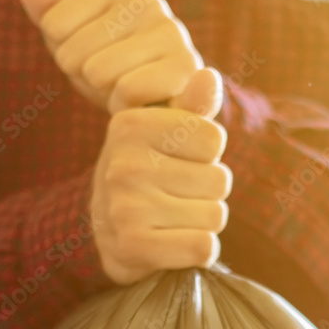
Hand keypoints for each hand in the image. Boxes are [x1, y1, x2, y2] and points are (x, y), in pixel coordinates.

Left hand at [19, 0, 206, 113]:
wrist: (160, 113)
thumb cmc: (114, 73)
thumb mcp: (75, 43)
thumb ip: (50, 14)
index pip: (55, 24)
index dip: (64, 50)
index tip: (90, 55)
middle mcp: (150, 1)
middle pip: (75, 51)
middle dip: (85, 75)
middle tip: (112, 80)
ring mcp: (172, 33)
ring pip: (99, 71)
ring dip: (106, 92)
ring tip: (128, 91)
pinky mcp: (185, 69)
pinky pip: (128, 90)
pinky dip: (125, 105)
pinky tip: (143, 103)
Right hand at [88, 68, 231, 283]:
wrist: (108, 232)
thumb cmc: (149, 172)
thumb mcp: (166, 133)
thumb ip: (191, 106)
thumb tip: (208, 76)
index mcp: (130, 125)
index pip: (214, 139)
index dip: (207, 156)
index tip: (178, 161)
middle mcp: (123, 163)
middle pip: (219, 180)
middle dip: (208, 193)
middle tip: (175, 196)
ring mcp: (125, 207)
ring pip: (216, 215)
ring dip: (204, 222)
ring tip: (174, 218)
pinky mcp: (134, 246)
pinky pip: (204, 247)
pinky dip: (200, 251)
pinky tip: (176, 244)